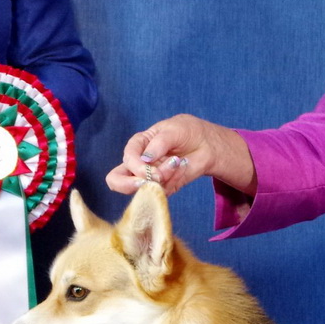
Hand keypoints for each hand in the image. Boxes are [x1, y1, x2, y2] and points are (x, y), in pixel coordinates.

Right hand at [105, 114, 256, 196]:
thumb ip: (158, 143)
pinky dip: (173, 181)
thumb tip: (145, 159)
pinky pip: (161, 193)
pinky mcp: (163, 188)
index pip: (126, 159)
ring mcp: (150, 178)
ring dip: (163, 179)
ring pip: (142, 189)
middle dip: (129, 185)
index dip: (135, 167)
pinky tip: (183, 167)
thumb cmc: (187, 131)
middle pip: (117, 181)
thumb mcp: (173, 130)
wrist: (207, 143)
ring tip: (179, 163)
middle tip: (151, 182)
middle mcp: (139, 163)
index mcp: (137, 146)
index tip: (152, 171)